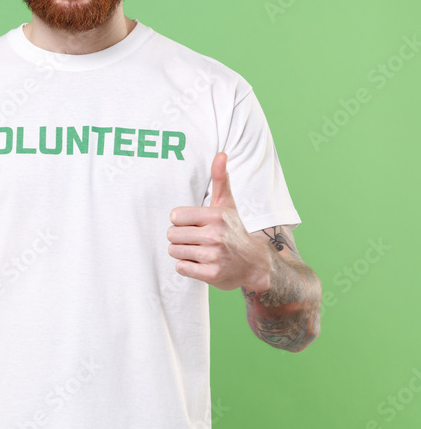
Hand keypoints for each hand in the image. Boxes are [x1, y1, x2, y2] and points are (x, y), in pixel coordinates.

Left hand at [167, 153, 270, 291]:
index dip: (180, 221)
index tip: (194, 224)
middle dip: (180, 238)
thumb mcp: (227, 204)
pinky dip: (187, 267)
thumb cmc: (233, 229)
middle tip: (197, 239)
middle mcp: (215, 235)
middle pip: (172, 234)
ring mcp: (214, 256)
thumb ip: (220, 179)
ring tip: (199, 251)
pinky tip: (201, 263)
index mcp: (215, 215)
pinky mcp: (212, 274)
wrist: (255, 263)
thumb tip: (221, 153)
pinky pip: (181, 268)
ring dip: (183, 252)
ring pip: (174, 251)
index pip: (174, 216)